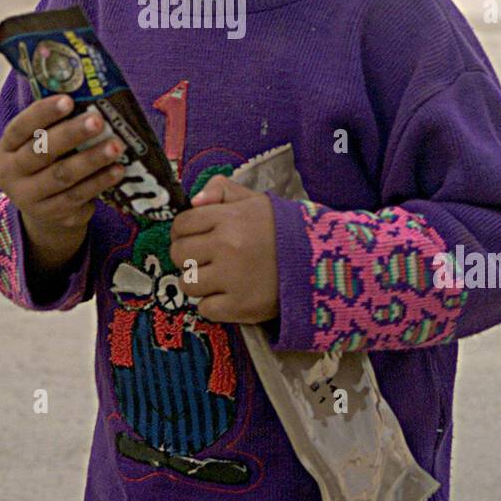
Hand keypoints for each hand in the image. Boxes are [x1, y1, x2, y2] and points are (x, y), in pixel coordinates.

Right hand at [0, 95, 124, 238]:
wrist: (41, 206)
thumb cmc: (46, 160)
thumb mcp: (37, 143)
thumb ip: (55, 125)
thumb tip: (91, 98)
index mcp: (7, 149)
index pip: (20, 128)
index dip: (43, 113)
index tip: (68, 100)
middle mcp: (12, 175)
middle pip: (42, 153)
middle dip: (72, 135)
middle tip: (98, 121)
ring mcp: (30, 199)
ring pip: (63, 177)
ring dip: (91, 160)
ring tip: (116, 146)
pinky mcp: (53, 216)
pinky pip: (78, 198)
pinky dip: (99, 183)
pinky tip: (117, 170)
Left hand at [168, 175, 279, 324]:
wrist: (320, 262)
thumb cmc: (284, 230)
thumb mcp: (256, 201)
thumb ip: (223, 190)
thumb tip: (194, 201)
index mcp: (229, 219)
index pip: (182, 224)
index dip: (183, 231)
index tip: (192, 237)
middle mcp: (227, 247)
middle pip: (179, 254)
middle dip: (188, 256)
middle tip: (204, 258)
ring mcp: (232, 278)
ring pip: (188, 283)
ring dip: (198, 282)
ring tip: (216, 278)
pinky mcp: (240, 306)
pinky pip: (205, 309)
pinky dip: (213, 305)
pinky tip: (228, 295)